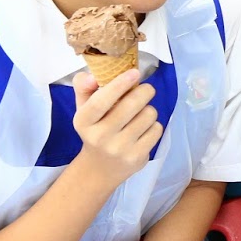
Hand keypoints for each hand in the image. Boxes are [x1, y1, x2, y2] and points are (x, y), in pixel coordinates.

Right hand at [71, 69, 160, 186]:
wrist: (101, 167)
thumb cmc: (94, 129)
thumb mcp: (83, 108)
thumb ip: (84, 86)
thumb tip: (92, 76)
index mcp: (83, 121)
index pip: (100, 101)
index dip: (119, 85)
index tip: (134, 72)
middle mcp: (100, 137)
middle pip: (131, 105)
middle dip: (144, 91)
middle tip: (147, 89)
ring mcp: (119, 149)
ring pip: (148, 115)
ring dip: (149, 109)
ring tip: (141, 113)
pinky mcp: (137, 157)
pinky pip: (156, 129)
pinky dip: (154, 124)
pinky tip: (144, 129)